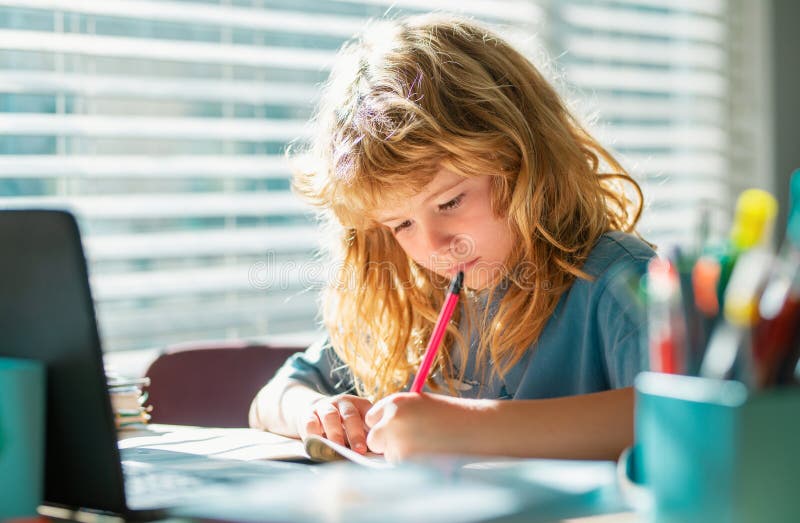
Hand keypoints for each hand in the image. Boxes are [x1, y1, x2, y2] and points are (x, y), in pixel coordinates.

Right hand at [297, 394, 372, 453]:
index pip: (368, 413)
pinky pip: (310, 423)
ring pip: (330, 417)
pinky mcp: (308, 414)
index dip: (373, 428)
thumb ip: (366, 436)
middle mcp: (343, 403)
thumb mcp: (356, 425)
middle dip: (355, 434)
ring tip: (338, 449)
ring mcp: (325, 407)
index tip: (376, 443)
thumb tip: (382, 455)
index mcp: (359, 405)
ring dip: (335, 434)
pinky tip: (318, 446)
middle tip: (360, 451)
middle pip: (350, 415)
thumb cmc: (342, 425)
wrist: (313, 411)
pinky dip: (314, 435)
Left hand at [364, 393, 491, 461]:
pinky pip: (402, 468)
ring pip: (389, 456)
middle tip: (411, 444)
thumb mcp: (422, 405)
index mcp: (394, 402)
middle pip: (374, 440)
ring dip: (402, 456)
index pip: (372, 418)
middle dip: (387, 444)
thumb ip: (400, 415)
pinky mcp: (407, 461)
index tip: (397, 431)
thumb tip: (383, 431)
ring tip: (428, 448)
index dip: (384, 426)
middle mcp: (391, 420)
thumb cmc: (454, 416)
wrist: (478, 427)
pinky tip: (431, 456)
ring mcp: (398, 441)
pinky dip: (413, 466)